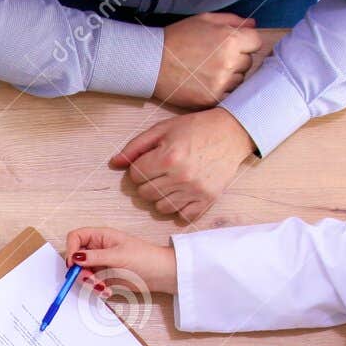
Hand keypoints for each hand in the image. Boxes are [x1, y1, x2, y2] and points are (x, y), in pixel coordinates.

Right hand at [62, 227, 176, 293]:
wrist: (160, 274)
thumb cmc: (144, 258)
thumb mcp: (118, 256)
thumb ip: (95, 257)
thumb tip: (75, 257)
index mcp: (101, 236)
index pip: (76, 237)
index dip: (71, 249)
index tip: (74, 264)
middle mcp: (98, 249)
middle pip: (76, 257)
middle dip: (80, 271)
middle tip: (89, 279)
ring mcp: (101, 263)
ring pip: (82, 273)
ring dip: (89, 282)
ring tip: (102, 286)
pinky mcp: (105, 277)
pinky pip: (92, 283)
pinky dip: (97, 289)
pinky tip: (108, 290)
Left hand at [110, 109, 255, 221]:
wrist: (231, 133)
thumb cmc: (195, 128)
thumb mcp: (162, 129)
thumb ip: (135, 147)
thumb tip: (114, 163)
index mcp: (167, 157)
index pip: (135, 176)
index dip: (139, 168)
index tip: (150, 161)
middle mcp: (181, 177)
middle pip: (145, 194)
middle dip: (148, 183)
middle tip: (160, 171)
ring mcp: (195, 191)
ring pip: (160, 208)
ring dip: (160, 197)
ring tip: (170, 182)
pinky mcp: (207, 200)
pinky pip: (182, 216)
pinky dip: (178, 208)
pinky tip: (181, 194)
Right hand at [154, 12, 262, 108]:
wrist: (153, 62)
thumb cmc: (178, 38)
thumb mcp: (205, 20)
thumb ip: (232, 21)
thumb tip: (253, 25)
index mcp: (231, 39)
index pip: (256, 42)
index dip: (245, 41)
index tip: (233, 44)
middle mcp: (230, 62)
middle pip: (248, 62)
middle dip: (237, 58)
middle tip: (216, 56)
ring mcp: (222, 83)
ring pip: (240, 80)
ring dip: (230, 75)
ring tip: (209, 70)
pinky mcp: (213, 98)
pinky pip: (229, 94)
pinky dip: (221, 90)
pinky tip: (207, 82)